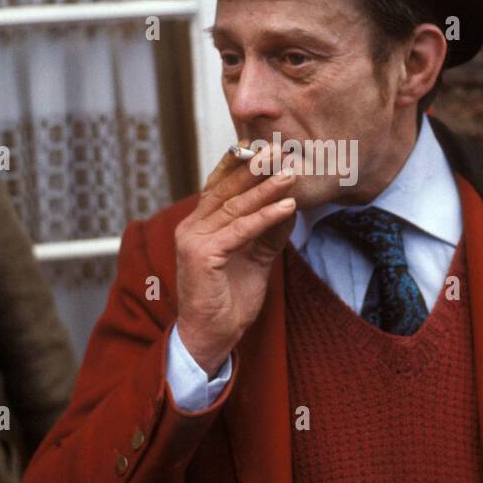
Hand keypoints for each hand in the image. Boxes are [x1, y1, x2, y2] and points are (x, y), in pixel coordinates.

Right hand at [175, 146, 297, 375]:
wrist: (211, 337)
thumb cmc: (228, 301)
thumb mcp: (255, 259)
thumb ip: (266, 232)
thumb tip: (289, 205)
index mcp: (199, 224)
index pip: (220, 185)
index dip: (242, 164)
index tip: (268, 145)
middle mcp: (191, 227)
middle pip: (227, 189)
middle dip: (256, 167)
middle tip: (282, 148)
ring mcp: (193, 240)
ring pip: (235, 207)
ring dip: (267, 188)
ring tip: (291, 173)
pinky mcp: (202, 255)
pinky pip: (240, 230)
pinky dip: (265, 217)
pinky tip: (287, 206)